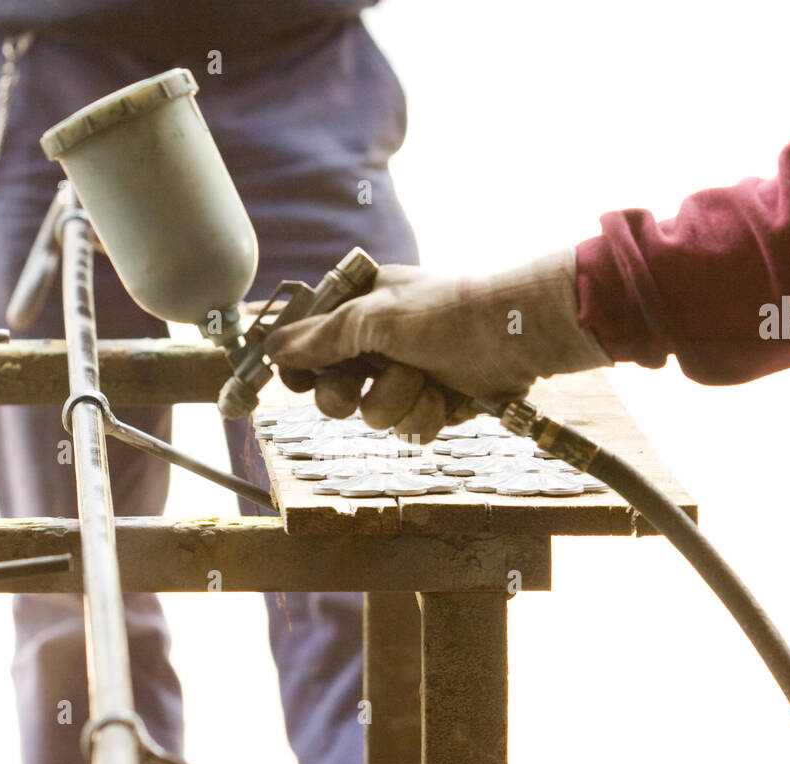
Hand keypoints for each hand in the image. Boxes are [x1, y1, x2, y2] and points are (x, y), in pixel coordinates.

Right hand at [264, 247, 610, 440]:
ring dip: (399, 401)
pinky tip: (448, 396)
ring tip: (426, 377)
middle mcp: (379, 344)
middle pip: (332, 392)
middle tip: (359, 385)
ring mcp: (406, 375)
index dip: (296, 371)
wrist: (517, 335)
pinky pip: (409, 428)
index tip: (277, 389)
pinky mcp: (434, 403)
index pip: (307, 347)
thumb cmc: (449, 311)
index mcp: (359, 310)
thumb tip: (272, 348)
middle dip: (349, 394)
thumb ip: (322, 337)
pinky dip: (428, 415)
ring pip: (373, 416)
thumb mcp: (376, 317)